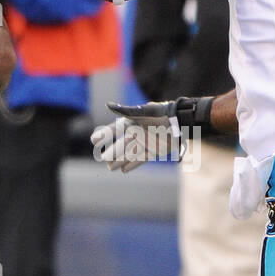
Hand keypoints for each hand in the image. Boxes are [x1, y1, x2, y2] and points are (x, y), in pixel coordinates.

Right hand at [90, 98, 207, 171]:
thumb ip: (125, 110)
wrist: (180, 121)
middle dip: (112, 152)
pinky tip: (124, 170)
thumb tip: (107, 105)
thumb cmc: (160, 114)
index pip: (115, 129)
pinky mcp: (154, 150)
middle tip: (102, 159)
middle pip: (121, 145)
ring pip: (129, 154)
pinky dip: (133, 165)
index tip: (94, 140)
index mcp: (133, 121)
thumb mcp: (142, 112)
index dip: (105, 134)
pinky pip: (140, 159)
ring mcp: (145, 142)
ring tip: (110, 168)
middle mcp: (137, 133)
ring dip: (120, 161)